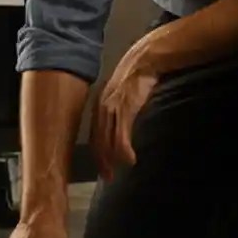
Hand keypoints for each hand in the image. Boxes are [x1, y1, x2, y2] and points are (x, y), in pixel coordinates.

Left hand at [90, 48, 158, 180]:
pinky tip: (129, 159)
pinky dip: (124, 150)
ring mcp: (112, 109)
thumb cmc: (136, 77)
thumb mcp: (123, 95)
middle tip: (108, 176)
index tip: (103, 167)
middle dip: (101, 161)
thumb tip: (122, 125)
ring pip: (107, 140)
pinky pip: (121, 134)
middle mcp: (101, 109)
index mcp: (99, 107)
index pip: (94, 135)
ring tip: (118, 171)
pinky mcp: (124, 109)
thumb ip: (119, 110)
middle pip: (97, 141)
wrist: (143, 61)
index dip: (97, 153)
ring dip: (112, 159)